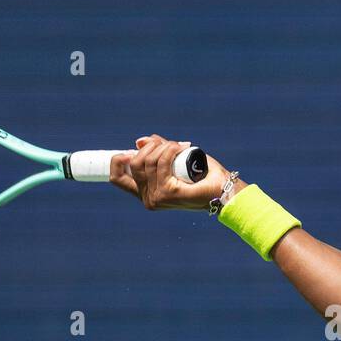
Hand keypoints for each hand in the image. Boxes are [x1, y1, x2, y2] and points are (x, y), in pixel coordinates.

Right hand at [108, 134, 233, 210]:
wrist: (224, 191)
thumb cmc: (203, 177)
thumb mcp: (175, 159)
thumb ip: (158, 150)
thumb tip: (140, 141)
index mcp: (145, 193)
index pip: (116, 178)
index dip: (117, 160)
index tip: (131, 149)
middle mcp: (148, 199)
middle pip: (134, 163)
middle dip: (150, 147)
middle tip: (170, 145)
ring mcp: (157, 198)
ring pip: (147, 161)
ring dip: (163, 146)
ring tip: (180, 146)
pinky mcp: (168, 194)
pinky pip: (161, 163)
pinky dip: (170, 150)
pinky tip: (182, 147)